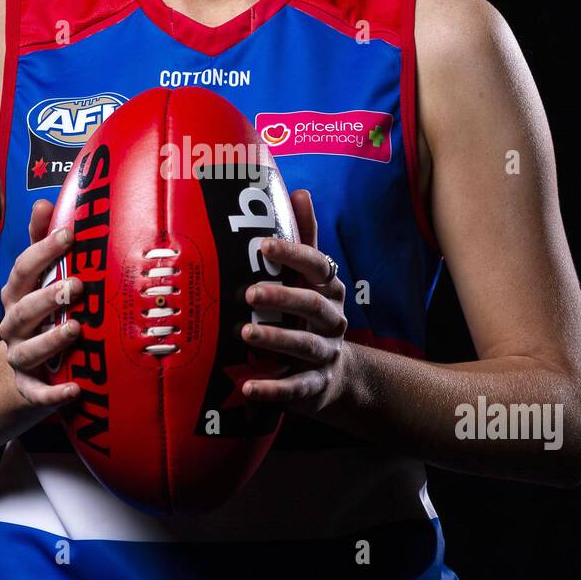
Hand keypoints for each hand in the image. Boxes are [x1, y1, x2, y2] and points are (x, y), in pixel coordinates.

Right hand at [0, 199, 82, 411]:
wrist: (24, 371)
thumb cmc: (40, 315)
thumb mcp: (37, 280)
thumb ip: (42, 243)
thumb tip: (45, 201)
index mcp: (16, 296)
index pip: (23, 270)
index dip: (43, 251)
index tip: (69, 235)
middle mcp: (13, 326)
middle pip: (23, 310)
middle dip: (47, 297)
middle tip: (76, 285)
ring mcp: (19, 358)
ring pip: (28, 351)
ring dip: (50, 340)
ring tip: (75, 329)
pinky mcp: (29, 389)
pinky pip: (37, 394)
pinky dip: (53, 395)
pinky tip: (75, 391)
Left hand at [240, 188, 347, 415]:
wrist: (335, 374)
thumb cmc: (311, 314)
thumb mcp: (311, 278)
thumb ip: (305, 239)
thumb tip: (300, 190)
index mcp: (329, 288)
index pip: (317, 266)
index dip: (294, 254)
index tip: (264, 244)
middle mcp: (332, 319)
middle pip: (312, 305)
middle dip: (282, 297)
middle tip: (249, 293)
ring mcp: (325, 353)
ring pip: (305, 345)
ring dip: (276, 339)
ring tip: (246, 333)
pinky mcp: (315, 386)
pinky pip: (296, 388)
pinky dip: (272, 389)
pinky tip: (248, 387)